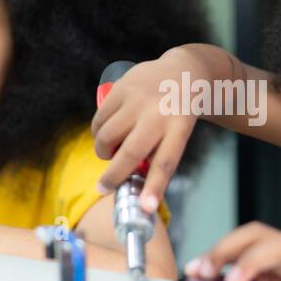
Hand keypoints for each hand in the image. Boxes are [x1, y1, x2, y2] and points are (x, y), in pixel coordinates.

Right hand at [91, 46, 200, 213]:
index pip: (166, 162)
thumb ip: (159, 155)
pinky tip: (105, 134)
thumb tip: (138, 190)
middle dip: (113, 176)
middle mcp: (159, 113)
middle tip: (103, 188)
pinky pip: (99, 119)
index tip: (145, 208)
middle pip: (131, 152)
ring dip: (103, 151)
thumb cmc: (178, 114)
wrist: (184, 72)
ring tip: (109, 154)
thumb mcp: (179, 133)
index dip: (154, 187)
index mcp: (179, 128)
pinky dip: (97, 132)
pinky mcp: (122, 88)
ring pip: (107, 136)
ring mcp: (139, 99)